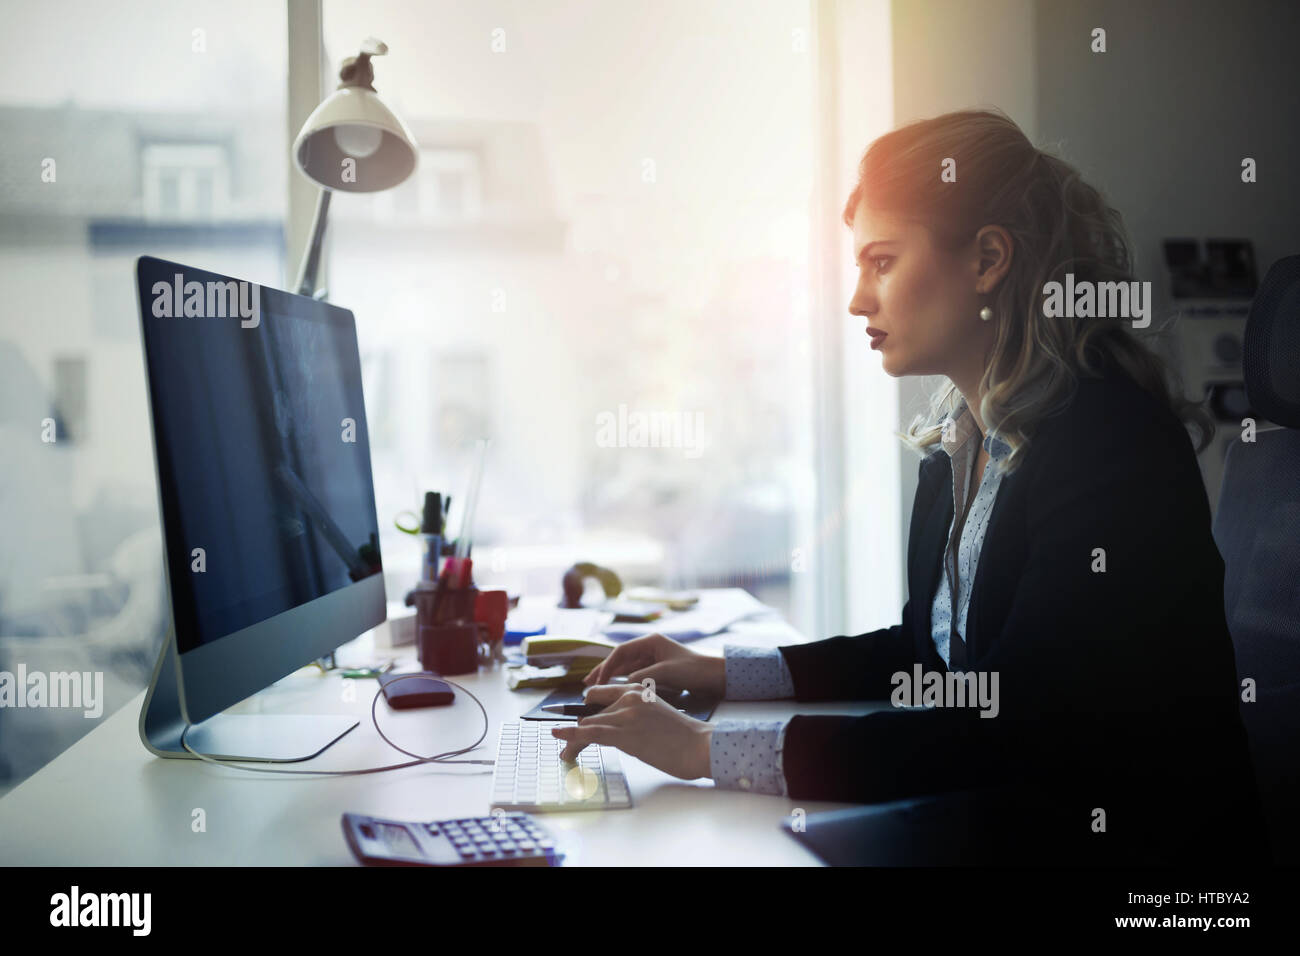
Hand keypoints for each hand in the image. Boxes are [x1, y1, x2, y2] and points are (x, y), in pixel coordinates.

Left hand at [551, 685, 712, 780]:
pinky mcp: (624, 732)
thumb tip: (613, 730)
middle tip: (569, 745)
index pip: (600, 694)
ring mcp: (626, 714)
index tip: (577, 720)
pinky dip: (570, 735)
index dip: (586, 709)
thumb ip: (633, 715)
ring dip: (572, 740)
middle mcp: (629, 696)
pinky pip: (589, 732)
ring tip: (565, 755)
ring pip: (587, 724)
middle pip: (590, 710)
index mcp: (637, 689)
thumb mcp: (655, 715)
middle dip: (577, 728)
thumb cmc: (683, 736)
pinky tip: (559, 738)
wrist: (700, 745)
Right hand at [582, 632, 725, 698]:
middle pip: (621, 659)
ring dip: (612, 677)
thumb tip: (624, 684)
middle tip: (587, 684)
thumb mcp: (667, 673)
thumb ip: (644, 676)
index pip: (621, 652)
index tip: (596, 680)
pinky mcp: (657, 670)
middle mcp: (650, 648)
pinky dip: (624, 682)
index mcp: (651, 642)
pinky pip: (635, 675)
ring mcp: (653, 659)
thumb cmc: (695, 670)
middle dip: (604, 670)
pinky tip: (615, 691)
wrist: (716, 677)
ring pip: (626, 667)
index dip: (606, 665)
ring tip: (596, 688)